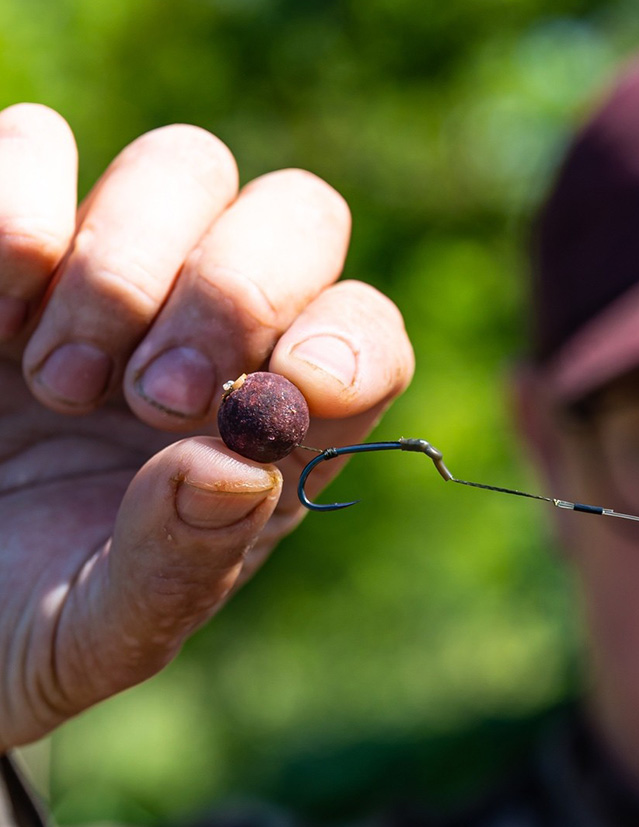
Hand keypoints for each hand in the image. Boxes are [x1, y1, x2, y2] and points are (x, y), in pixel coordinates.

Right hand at [0, 104, 413, 750]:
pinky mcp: (6, 246)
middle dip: (237, 291)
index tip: (296, 387)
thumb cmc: (20, 624)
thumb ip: (179, 565)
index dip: (350, 343)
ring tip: (59, 389)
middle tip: (157, 397)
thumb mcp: (104, 630)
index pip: (366, 338)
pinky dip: (17, 220)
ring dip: (125, 271)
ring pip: (187, 163)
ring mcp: (113, 275)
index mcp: (271, 431)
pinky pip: (35, 147)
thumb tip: (240, 470)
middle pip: (299, 218)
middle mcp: (215, 336)